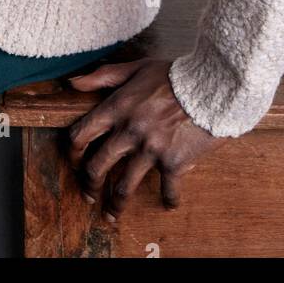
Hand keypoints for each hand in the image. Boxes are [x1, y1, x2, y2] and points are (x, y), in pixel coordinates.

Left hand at [63, 56, 222, 221]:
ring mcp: (151, 150)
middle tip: (89, 195)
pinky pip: (167, 190)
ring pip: (124, 187)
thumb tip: (72, 81)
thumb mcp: (135, 67)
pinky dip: (168, 200)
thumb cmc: (173, 74)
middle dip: (89, 185)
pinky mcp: (174, 162)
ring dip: (115, 204)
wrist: (211, 85)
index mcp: (117, 108)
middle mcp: (129, 131)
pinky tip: (167, 204)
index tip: (75, 162)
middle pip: (97, 167)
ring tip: (112, 214)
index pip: (81, 135)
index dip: (72, 153)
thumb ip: (101, 76)